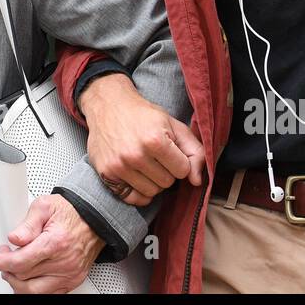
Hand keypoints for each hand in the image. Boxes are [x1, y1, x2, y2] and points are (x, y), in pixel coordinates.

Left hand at [0, 194, 103, 293]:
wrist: (93, 218)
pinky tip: (27, 278)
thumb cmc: (71, 211)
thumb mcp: (45, 206)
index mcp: (55, 242)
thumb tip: (14, 237)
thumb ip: (27, 224)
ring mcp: (70, 274)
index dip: (2, 262)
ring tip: (13, 270)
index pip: (21, 262)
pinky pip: (49, 294)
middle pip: (24, 277)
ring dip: (18, 283)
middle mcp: (64, 262)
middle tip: (4, 257)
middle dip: (8, 269)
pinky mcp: (73, 280)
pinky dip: (33, 288)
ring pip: (34, 291)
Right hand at [78, 73, 203, 205]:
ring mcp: (119, 166)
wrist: (107, 105)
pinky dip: (138, 191)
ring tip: (144, 162)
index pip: (183, 171)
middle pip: (167, 183)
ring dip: (152, 181)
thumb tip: (197, 182)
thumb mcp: (173, 125)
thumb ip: (195, 151)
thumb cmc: (143, 115)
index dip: (179, 160)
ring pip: (152, 192)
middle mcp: (136, 155)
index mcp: (155, 140)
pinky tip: (136, 175)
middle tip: (154, 155)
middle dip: (165, 170)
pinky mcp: (106, 174)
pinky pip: (133, 198)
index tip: (169, 150)